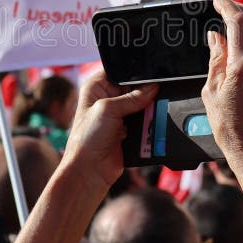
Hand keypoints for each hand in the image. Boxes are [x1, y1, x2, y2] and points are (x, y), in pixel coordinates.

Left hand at [60, 71, 157, 188]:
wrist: (90, 171)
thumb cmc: (86, 140)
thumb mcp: (108, 109)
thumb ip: (132, 97)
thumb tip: (153, 87)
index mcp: (97, 86)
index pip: (120, 71)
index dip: (135, 72)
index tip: (151, 73)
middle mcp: (108, 98)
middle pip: (135, 87)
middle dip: (146, 92)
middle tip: (156, 94)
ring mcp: (120, 115)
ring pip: (143, 105)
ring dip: (149, 109)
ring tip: (154, 111)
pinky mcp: (130, 130)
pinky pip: (147, 121)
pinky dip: (151, 122)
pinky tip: (154, 123)